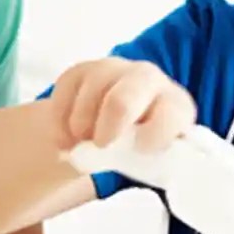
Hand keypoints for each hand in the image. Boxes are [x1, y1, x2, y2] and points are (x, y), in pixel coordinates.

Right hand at [49, 58, 195, 152]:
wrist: (114, 128)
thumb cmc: (138, 145)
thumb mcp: (151, 158)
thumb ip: (148, 161)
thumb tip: (136, 163)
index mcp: (174, 105)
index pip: (171, 115)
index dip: (155, 134)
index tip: (139, 149)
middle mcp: (148, 79)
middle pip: (126, 97)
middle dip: (110, 123)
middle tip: (101, 144)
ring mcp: (114, 70)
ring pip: (93, 89)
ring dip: (81, 124)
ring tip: (78, 145)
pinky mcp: (82, 70)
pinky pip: (67, 86)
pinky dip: (60, 119)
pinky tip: (64, 140)